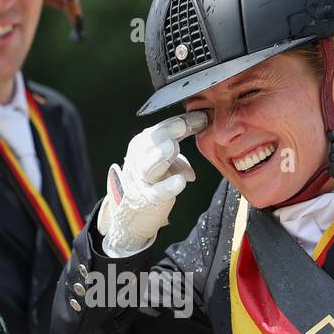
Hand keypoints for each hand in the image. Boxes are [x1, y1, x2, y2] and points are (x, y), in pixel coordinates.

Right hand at [98, 112, 206, 257]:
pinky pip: (158, 192)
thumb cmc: (151, 182)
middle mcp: (139, 158)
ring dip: (160, 155)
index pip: (162, 128)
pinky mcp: (147, 199)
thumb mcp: (165, 164)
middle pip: (152, 140)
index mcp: (143, 145)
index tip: (202, 118)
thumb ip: (179, 157)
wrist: (131, 215)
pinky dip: (168, 186)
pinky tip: (180, 181)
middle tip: (182, 126)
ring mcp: (141, 179)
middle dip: (167, 131)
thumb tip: (194, 158)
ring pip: (149, 164)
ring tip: (172, 147)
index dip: (182, 122)